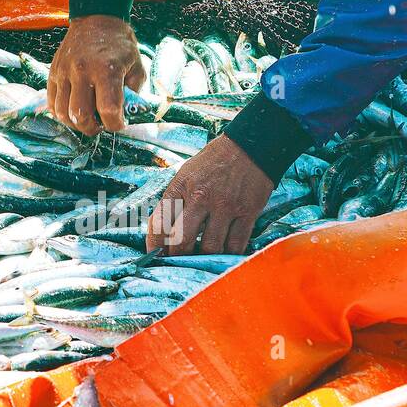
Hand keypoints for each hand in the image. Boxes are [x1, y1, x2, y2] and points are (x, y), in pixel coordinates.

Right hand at [47, 15, 146, 134]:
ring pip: (62, 113)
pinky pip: (52, 103)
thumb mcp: (136, 66)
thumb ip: (133, 93)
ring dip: (76, 123)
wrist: (97, 20)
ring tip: (87, 118)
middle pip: (80, 116)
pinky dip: (62, 113)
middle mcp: (82, 71)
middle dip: (93, 129)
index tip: (119, 124)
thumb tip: (125, 116)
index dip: (115, 125)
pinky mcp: (53, 72)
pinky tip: (74, 109)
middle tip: (101, 125)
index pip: (108, 110)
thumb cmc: (120, 46)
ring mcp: (64, 72)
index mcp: (106, 70)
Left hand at [146, 136, 274, 254]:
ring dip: (205, 257)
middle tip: (180, 261)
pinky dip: (229, 253)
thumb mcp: (186, 174)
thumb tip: (161, 234)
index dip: (155, 246)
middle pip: (183, 242)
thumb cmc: (214, 163)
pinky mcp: (248, 212)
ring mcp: (226, 206)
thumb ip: (174, 201)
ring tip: (203, 255)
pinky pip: (236, 245)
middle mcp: (201, 197)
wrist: (251, 146)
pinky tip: (225, 251)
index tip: (156, 255)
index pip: (160, 224)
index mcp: (182, 186)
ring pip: (210, 248)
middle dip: (178, 257)